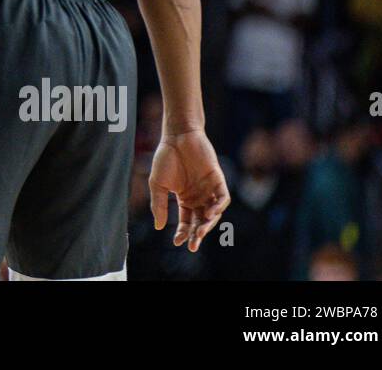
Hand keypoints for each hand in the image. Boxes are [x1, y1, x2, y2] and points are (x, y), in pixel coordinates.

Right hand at [148, 128, 230, 251]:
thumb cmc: (166, 158)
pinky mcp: (218, 180)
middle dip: (197, 234)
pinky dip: (219, 207)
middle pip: (201, 221)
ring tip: (201, 232)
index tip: (177, 241)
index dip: (183, 232)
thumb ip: (159, 204)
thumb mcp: (158, 184)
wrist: (177, 136)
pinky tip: (210, 213)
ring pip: (213, 213)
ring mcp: (209, 190)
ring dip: (208, 224)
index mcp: (185, 199)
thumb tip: (158, 227)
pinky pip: (223, 199)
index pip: (187, 221)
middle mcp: (199, 197)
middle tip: (193, 245)